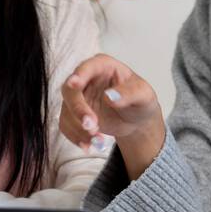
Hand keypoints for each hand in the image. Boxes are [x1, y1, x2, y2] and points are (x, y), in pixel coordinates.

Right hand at [60, 53, 165, 177]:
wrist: (136, 119)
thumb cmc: (140, 100)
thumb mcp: (144, 95)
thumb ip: (130, 93)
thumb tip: (110, 96)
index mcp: (103, 66)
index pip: (88, 67)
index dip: (79, 74)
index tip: (74, 84)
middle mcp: (86, 78)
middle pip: (70, 90)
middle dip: (78, 109)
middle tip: (91, 126)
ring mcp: (78, 96)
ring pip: (66, 110)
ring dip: (78, 128)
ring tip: (98, 141)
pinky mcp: (73, 113)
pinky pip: (66, 124)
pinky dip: (75, 136)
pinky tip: (88, 145)